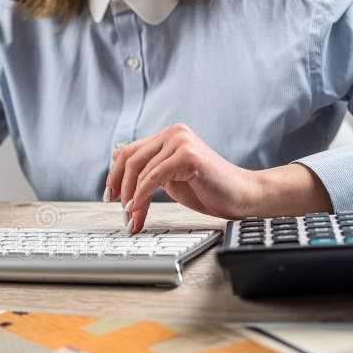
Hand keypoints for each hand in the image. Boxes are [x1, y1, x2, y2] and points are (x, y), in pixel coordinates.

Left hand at [104, 123, 330, 232]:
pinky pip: (154, 177)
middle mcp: (173, 133)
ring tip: (132, 219)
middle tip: (120, 212)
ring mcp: (180, 141)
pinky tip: (139, 210)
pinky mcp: (188, 155)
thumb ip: (148, 169)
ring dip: (132, 199)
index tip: (109, 197)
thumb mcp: (169, 178)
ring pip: (140, 171)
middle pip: (130, 159)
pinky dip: (143, 196)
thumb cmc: (209, 189)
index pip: (129, 152)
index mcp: (167, 136)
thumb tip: (116, 160)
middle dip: (120, 189)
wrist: (243, 196)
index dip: (114, 176)